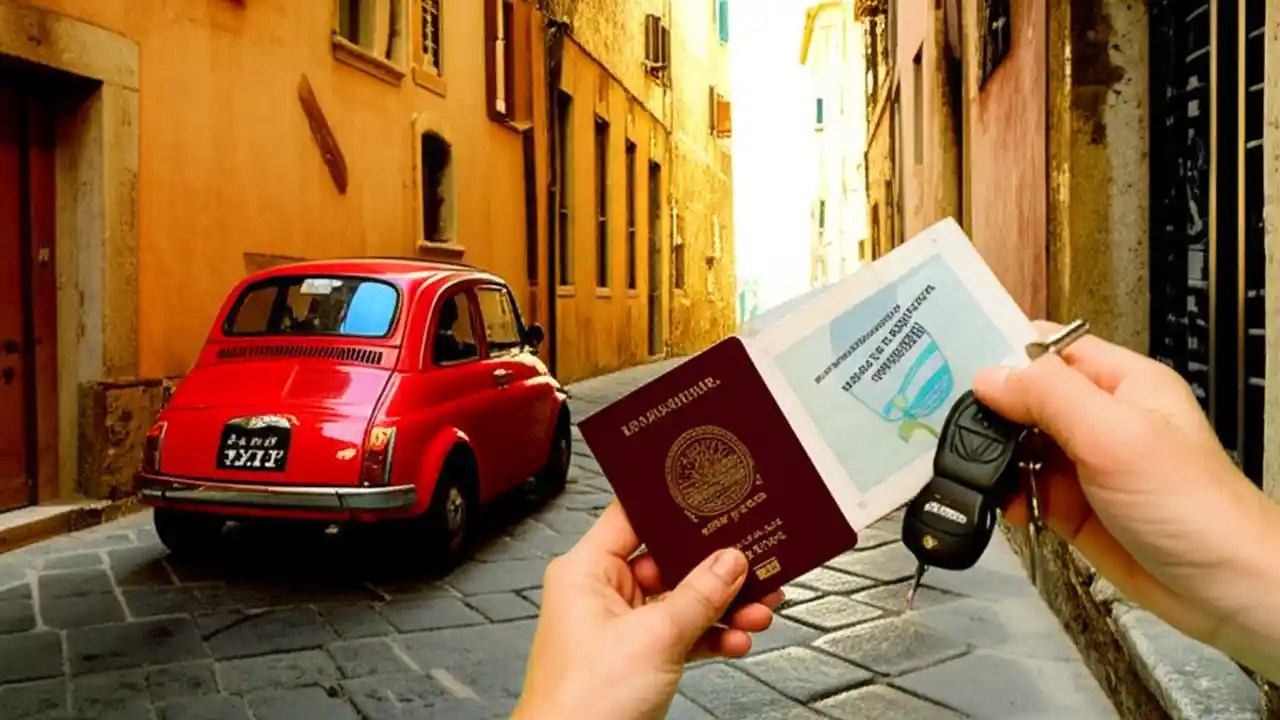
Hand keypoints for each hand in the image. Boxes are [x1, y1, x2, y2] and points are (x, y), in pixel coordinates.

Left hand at [512, 501, 781, 719]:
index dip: (674, 506)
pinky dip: (711, 635)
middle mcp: (601, 592)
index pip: (633, 516)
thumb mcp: (655, 638)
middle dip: (715, 566)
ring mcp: (620, 627)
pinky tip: (738, 637)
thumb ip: (699, 595)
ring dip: (722, 604)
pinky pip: (682, 634)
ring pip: (681, 600)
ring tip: (759, 604)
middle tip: (754, 559)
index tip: (713, 499)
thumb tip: (730, 562)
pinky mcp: (637, 658)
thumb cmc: (582, 703)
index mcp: (587, 570)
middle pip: (668, 560)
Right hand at [973, 321, 1279, 679]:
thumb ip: (1049, 397)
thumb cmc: (1193, 507)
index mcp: (1121, 383)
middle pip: (1027, 397)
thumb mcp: (1115, 435)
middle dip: (990, 409)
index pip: (1051, 348)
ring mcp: (1085, 465)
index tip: (956, 361)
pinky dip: (1006, 496)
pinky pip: (1024, 491)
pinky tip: (999, 503)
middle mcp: (1101, 419)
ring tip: (971, 465)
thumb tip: (989, 375)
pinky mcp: (1074, 508)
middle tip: (949, 418)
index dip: (1006, 351)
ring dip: (994, 457)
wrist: (1221, 591)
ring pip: (1020, 447)